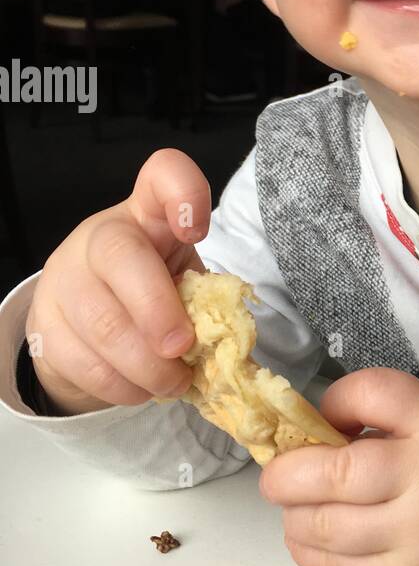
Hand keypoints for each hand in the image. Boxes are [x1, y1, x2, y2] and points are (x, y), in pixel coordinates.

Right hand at [26, 150, 211, 415]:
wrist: (85, 321)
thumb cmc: (151, 292)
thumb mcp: (181, 279)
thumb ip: (205, 297)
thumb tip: (227, 342)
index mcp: (147, 216)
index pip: (162, 175)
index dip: (182, 191)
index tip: (197, 228)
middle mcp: (99, 237)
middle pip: (120, 256)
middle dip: (157, 310)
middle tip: (184, 348)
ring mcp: (65, 279)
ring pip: (101, 323)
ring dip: (147, 366)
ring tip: (174, 382)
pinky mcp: (44, 326)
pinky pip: (83, 363)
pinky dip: (121, 386)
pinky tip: (141, 390)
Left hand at [259, 369, 418, 565]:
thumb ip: (386, 411)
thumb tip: (307, 428)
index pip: (370, 393)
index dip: (333, 401)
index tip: (325, 419)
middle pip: (331, 473)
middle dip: (286, 473)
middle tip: (277, 476)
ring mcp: (418, 540)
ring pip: (321, 525)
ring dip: (293, 513)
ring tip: (298, 505)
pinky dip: (306, 546)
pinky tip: (311, 534)